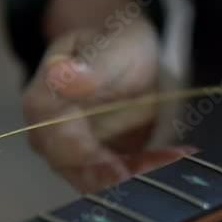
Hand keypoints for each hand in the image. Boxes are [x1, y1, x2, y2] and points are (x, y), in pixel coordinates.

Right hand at [22, 18, 192, 191]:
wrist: (128, 53)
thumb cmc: (114, 43)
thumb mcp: (109, 47)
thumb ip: (90, 66)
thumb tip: (60, 75)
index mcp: (42, 104)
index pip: (62, 142)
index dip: (91, 161)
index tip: (120, 173)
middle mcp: (50, 136)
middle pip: (81, 170)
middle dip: (123, 176)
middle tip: (164, 168)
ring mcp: (75, 153)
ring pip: (104, 178)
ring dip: (142, 174)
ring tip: (178, 158)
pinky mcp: (101, 163)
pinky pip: (124, 176)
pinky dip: (151, 169)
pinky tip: (178, 156)